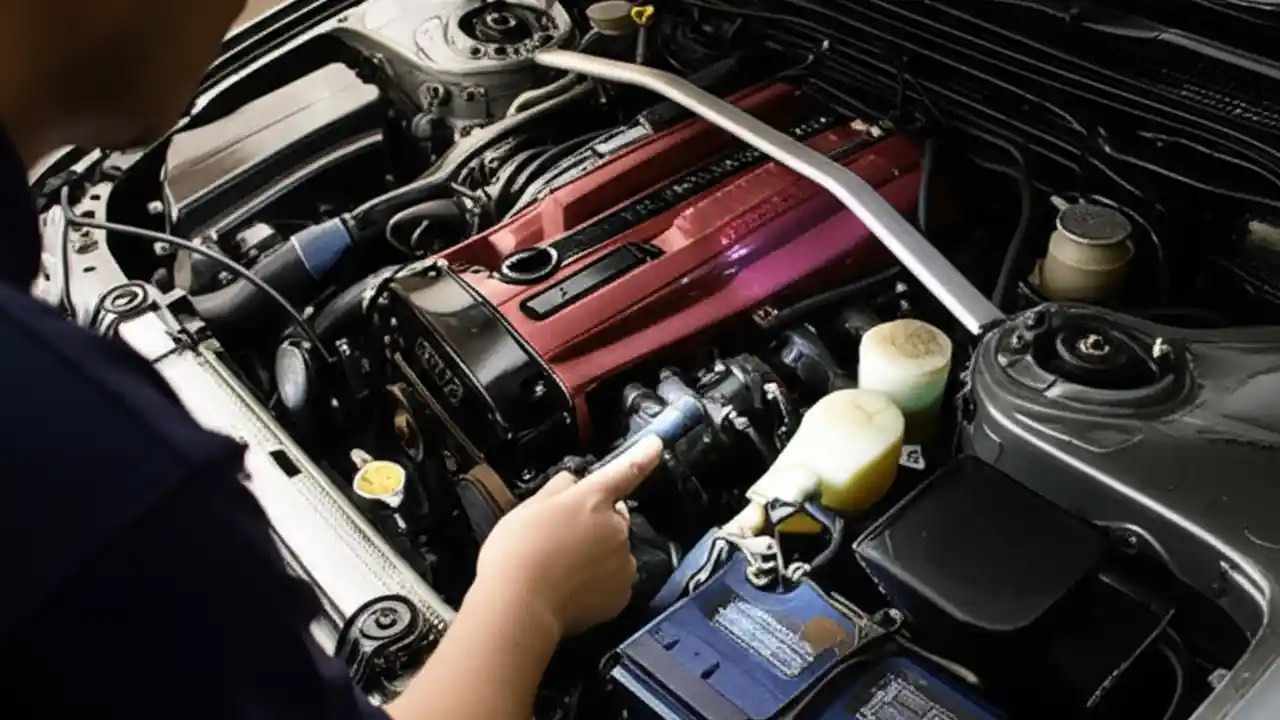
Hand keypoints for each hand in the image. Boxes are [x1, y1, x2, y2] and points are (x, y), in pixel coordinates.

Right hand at [474, 437, 662, 637]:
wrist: (519, 608)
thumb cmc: (516, 552)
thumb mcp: (527, 509)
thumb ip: (556, 491)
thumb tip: (572, 483)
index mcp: (592, 500)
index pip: (625, 471)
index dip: (643, 456)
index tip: (658, 444)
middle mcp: (616, 527)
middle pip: (614, 518)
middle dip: (597, 524)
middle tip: (562, 541)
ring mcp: (623, 563)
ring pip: (614, 552)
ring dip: (598, 555)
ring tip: (562, 572)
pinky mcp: (622, 595)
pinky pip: (614, 581)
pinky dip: (599, 584)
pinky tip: (572, 592)